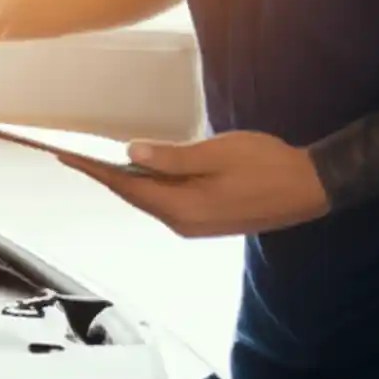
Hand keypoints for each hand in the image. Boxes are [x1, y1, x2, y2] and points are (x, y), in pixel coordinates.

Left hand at [58, 131, 329, 237]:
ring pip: (148, 199)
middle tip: (74, 153)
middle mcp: (181, 223)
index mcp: (181, 208)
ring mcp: (193, 224)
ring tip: (97, 159)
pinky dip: (147, 186)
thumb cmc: (267, 165)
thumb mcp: (217, 153)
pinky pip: (165, 201)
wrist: (312, 187)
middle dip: (102, 174)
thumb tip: (130, 154)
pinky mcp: (204, 220)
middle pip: (132, 195)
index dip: (93, 169)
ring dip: (125, 181)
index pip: (125, 186)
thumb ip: (172, 157)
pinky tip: (140, 171)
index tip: (66, 154)